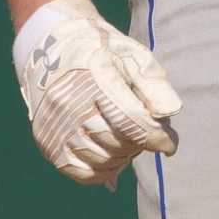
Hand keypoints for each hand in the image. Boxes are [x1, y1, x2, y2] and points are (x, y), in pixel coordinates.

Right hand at [15, 0, 181, 186]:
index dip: (157, 137)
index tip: (170, 144)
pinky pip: (78, 171)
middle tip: (146, 134)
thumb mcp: (133, 55)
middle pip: (118, 142)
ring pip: (101, 159)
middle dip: (140, 143)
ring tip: (129, 141)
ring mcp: (55, 125)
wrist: (51, 47)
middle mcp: (70, 105)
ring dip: (123, 157)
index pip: (131, 120)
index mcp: (95, 79)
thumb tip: (171, 113)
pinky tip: (113, 157)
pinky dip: (101, 171)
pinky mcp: (46, 140)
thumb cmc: (102, 50)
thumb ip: (153, 84)